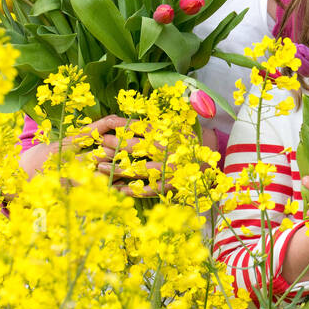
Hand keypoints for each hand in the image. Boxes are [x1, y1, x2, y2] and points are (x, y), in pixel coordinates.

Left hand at [88, 120, 217, 197]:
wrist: (214, 158)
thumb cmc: (188, 139)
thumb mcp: (175, 124)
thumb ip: (155, 120)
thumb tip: (124, 118)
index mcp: (167, 132)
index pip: (138, 128)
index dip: (119, 129)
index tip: (102, 129)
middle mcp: (167, 149)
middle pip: (134, 148)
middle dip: (113, 148)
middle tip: (95, 148)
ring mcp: (170, 169)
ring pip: (139, 170)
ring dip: (118, 169)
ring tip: (100, 168)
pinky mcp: (172, 184)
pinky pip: (149, 189)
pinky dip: (133, 190)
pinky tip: (119, 189)